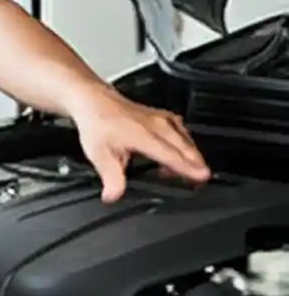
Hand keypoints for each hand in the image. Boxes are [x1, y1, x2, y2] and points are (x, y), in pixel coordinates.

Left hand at [70, 88, 210, 201]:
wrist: (92, 100)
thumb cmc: (96, 123)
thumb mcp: (100, 155)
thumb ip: (111, 178)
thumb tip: (113, 196)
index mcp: (145, 136)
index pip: (173, 155)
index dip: (188, 168)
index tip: (202, 177)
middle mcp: (157, 126)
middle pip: (185, 147)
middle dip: (196, 164)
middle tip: (200, 180)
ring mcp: (161, 118)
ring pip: (185, 137)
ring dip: (191, 153)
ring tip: (191, 170)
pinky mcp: (160, 115)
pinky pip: (181, 129)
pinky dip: (185, 141)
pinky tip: (183, 149)